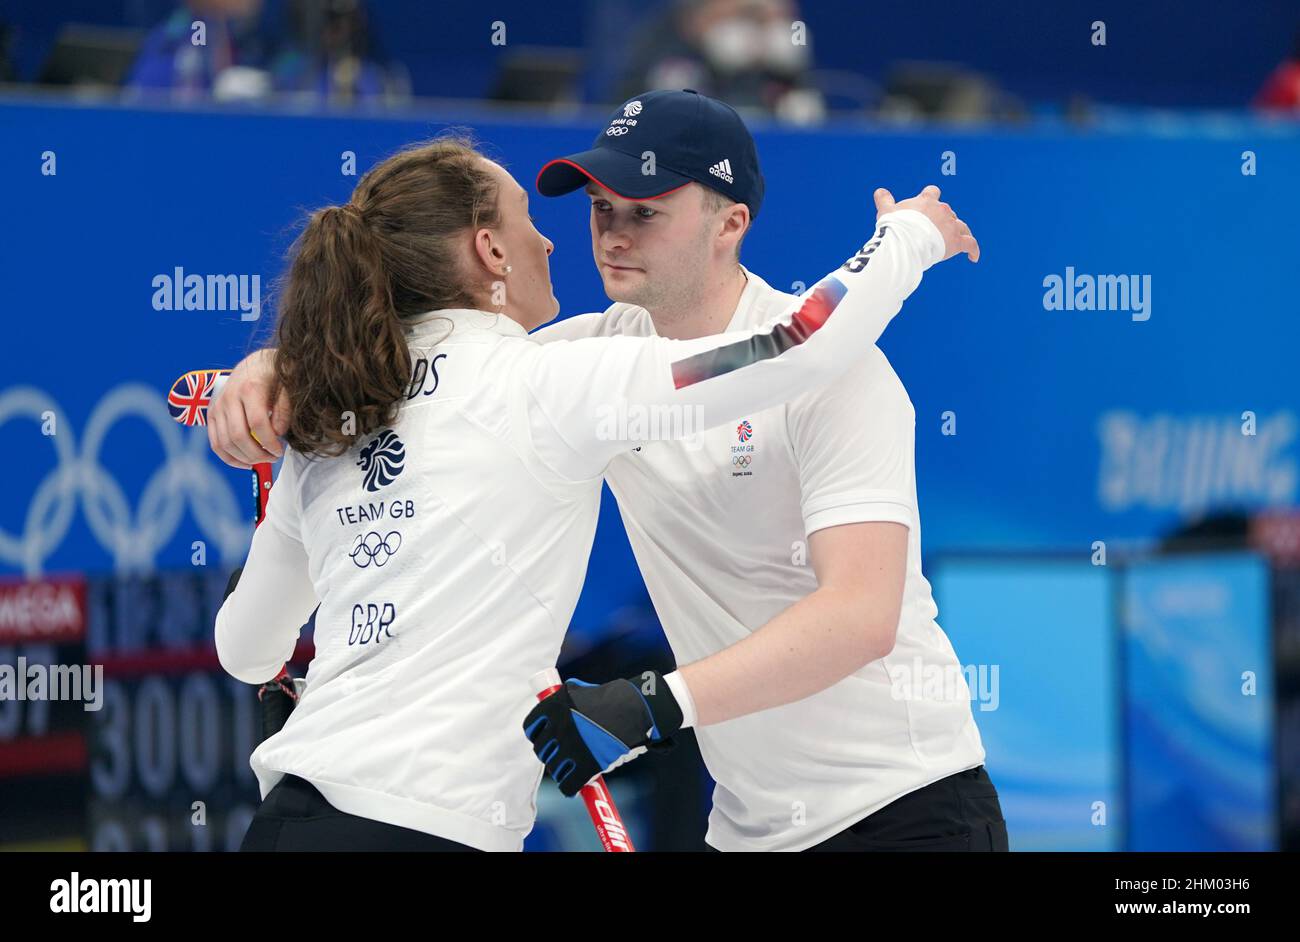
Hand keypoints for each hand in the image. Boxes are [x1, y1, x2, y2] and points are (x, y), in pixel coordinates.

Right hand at [207, 348, 289, 467]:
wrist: (256, 364)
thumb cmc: (275, 376)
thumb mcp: (287, 386)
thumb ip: (284, 409)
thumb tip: (278, 433)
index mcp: (249, 388)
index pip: (257, 423)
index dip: (270, 442)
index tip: (280, 451)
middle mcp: (229, 397)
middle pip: (238, 436)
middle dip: (258, 454)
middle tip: (273, 458)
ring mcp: (217, 407)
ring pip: (225, 443)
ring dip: (245, 458)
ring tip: (262, 460)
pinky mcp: (211, 415)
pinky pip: (215, 443)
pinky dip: (229, 458)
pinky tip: (245, 463)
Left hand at [522, 672, 683, 797]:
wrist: (635, 709)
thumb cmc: (610, 699)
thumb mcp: (578, 691)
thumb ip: (562, 703)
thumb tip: (549, 717)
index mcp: (554, 707)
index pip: (531, 727)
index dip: (537, 734)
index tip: (544, 738)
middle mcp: (559, 728)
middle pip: (542, 750)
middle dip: (549, 754)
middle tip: (559, 755)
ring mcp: (572, 747)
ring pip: (554, 769)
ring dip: (560, 771)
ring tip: (568, 771)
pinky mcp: (586, 765)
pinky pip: (568, 785)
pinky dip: (569, 788)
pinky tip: (574, 787)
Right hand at [874, 185, 979, 262]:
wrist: (905, 242)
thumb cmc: (895, 227)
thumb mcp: (887, 211)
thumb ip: (885, 201)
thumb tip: (879, 191)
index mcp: (926, 201)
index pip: (933, 192)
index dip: (932, 197)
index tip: (930, 203)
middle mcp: (942, 210)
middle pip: (948, 212)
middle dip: (943, 220)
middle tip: (934, 232)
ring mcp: (951, 225)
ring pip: (962, 226)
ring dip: (960, 232)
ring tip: (958, 240)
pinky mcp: (957, 241)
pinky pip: (970, 244)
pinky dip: (973, 250)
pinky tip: (974, 257)